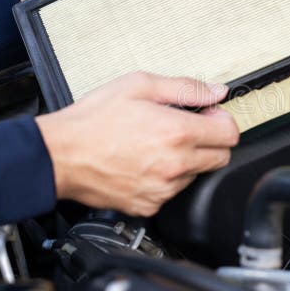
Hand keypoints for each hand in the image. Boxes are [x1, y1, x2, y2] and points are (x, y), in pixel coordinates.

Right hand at [36, 72, 239, 216]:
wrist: (59, 155)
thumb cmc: (94, 119)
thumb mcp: (140, 86)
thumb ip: (185, 88)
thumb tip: (216, 91)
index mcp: (178, 133)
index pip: (230, 134)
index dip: (221, 122)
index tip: (208, 117)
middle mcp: (176, 165)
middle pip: (221, 158)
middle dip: (210, 142)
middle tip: (184, 129)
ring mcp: (163, 188)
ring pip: (196, 175)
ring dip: (186, 161)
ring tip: (155, 145)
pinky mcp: (149, 205)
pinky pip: (172, 191)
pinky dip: (165, 178)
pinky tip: (144, 162)